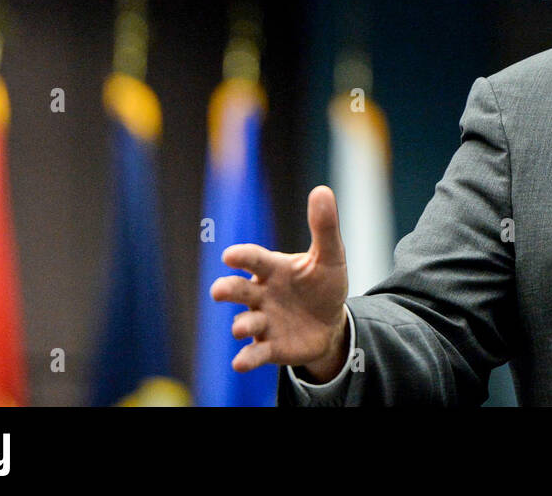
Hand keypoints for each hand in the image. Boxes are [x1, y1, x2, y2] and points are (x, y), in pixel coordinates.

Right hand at [210, 185, 349, 378]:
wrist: (331, 323)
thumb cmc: (323, 284)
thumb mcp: (330, 256)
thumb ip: (324, 227)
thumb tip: (322, 190)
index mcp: (272, 269)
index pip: (252, 259)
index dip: (241, 257)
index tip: (230, 256)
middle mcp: (261, 295)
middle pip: (238, 290)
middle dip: (227, 290)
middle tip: (220, 291)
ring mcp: (263, 322)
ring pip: (243, 323)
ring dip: (240, 325)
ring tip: (241, 327)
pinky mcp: (269, 347)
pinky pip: (253, 354)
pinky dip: (246, 358)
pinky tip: (240, 361)